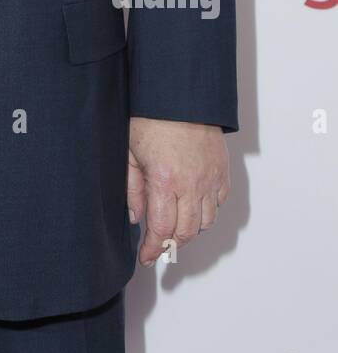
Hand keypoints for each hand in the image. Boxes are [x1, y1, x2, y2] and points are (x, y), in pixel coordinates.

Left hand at [126, 118, 229, 266]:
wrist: (179, 95)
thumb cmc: (150, 118)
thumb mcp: (129, 153)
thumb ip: (132, 189)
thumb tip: (136, 218)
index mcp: (165, 181)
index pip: (161, 230)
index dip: (152, 249)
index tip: (146, 257)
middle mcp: (192, 184)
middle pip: (185, 232)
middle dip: (170, 244)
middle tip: (157, 246)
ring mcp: (210, 179)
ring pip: (205, 222)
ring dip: (189, 229)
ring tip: (174, 226)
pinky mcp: (222, 171)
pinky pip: (219, 203)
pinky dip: (207, 211)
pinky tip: (192, 206)